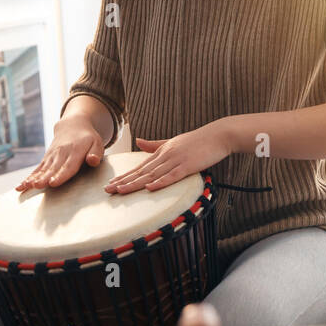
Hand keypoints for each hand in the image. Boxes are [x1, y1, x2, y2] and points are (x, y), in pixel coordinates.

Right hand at [15, 115, 103, 191]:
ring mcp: (52, 156)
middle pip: (52, 168)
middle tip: (37, 185)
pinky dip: (29, 177)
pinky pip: (37, 169)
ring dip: (34, 178)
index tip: (53, 183)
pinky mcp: (46, 159)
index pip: (68, 166)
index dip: (61, 175)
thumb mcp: (97, 143)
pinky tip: (21, 186)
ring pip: (42, 169)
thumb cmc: (88, 138)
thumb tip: (93, 161)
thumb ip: (96, 153)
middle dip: (44, 178)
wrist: (72, 126)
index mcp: (75, 152)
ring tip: (26, 186)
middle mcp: (61, 154)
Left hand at [104, 122, 231, 193]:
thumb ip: (155, 144)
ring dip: (136, 183)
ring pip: (152, 175)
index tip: (111, 183)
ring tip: (121, 191)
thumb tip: (138, 141)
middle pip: (142, 171)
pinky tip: (150, 187)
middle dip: (124, 181)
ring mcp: (177, 160)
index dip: (125, 175)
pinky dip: (160, 182)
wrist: (218, 135)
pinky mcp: (188, 166)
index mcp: (162, 151)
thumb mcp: (174, 141)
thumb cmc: (199, 140)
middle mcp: (166, 155)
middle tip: (107, 190)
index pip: (140, 166)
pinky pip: (172, 176)